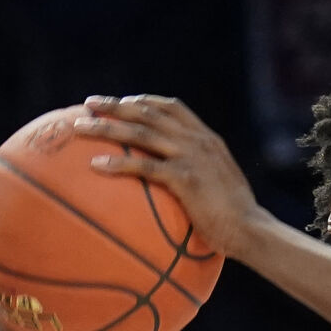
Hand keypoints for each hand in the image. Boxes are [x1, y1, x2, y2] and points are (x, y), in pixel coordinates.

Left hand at [76, 95, 264, 259]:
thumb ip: (199, 172)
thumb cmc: (234, 216)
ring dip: (106, 127)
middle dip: (115, 105)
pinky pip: (145, 166)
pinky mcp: (186, 177)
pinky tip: (96, 164)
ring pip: (141, 132)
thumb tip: (174, 181)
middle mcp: (198, 140)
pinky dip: (119, 162)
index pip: (172, 107)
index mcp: (207, 139)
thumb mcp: (218, 183)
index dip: (143, 101)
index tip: (121, 101)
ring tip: (79, 128)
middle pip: (149, 112)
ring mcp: (192, 156)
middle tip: (88, 104)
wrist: (251, 229)